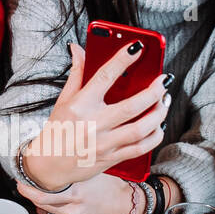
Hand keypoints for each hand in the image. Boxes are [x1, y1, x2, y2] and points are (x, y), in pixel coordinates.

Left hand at [18, 173, 144, 213]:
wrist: (127, 208)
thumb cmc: (111, 188)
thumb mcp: (91, 175)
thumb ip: (70, 174)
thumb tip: (49, 168)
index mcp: (76, 195)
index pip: (42, 195)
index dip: (27, 190)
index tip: (20, 183)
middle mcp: (73, 212)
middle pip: (40, 206)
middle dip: (33, 196)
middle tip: (28, 187)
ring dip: (46, 205)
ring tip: (58, 196)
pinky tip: (68, 207)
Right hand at [22, 42, 168, 189]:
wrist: (49, 166)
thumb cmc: (57, 131)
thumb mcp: (63, 100)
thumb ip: (76, 73)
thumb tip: (78, 49)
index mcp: (81, 105)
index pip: (104, 77)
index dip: (122, 60)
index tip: (137, 47)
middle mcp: (94, 124)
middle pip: (132, 106)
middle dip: (154, 91)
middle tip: (163, 81)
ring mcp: (104, 144)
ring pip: (141, 129)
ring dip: (159, 114)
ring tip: (165, 102)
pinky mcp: (112, 159)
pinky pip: (140, 148)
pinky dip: (155, 136)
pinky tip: (159, 126)